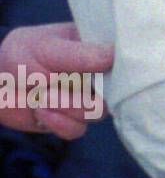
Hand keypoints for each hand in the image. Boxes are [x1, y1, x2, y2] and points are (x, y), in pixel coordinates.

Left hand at [0, 22, 112, 139]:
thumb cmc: (23, 54)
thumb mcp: (47, 48)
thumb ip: (79, 55)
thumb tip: (114, 57)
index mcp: (101, 49)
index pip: (128, 61)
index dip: (123, 69)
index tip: (100, 71)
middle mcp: (100, 76)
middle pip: (116, 93)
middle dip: (85, 93)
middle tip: (57, 84)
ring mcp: (87, 99)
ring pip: (96, 113)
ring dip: (67, 107)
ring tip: (42, 95)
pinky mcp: (71, 120)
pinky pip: (76, 130)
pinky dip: (59, 123)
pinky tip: (41, 111)